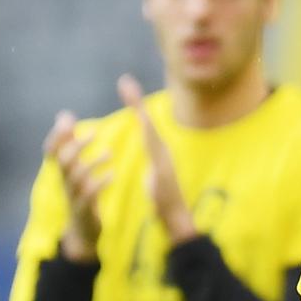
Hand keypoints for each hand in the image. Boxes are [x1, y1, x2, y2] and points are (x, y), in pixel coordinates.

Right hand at [43, 109, 109, 262]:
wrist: (82, 231)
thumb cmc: (80, 194)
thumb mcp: (73, 168)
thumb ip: (69, 142)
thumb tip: (64, 115)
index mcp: (62, 172)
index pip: (51, 151)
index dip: (56, 135)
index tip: (68, 119)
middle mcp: (64, 182)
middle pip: (63, 161)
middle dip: (76, 145)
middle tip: (95, 132)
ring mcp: (73, 197)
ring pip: (76, 177)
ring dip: (92, 163)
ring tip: (110, 153)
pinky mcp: (84, 210)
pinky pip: (89, 195)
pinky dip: (100, 183)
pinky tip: (112, 175)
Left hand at [121, 74, 196, 244]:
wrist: (176, 218)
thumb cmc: (163, 200)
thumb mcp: (153, 175)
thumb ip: (150, 161)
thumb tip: (146, 152)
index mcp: (157, 151)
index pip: (144, 124)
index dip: (135, 105)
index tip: (125, 86)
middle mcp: (163, 151)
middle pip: (148, 122)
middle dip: (137, 101)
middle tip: (125, 82)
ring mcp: (165, 160)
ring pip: (151, 132)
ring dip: (141, 113)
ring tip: (130, 94)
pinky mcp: (164, 170)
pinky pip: (154, 149)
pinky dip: (148, 134)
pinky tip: (142, 121)